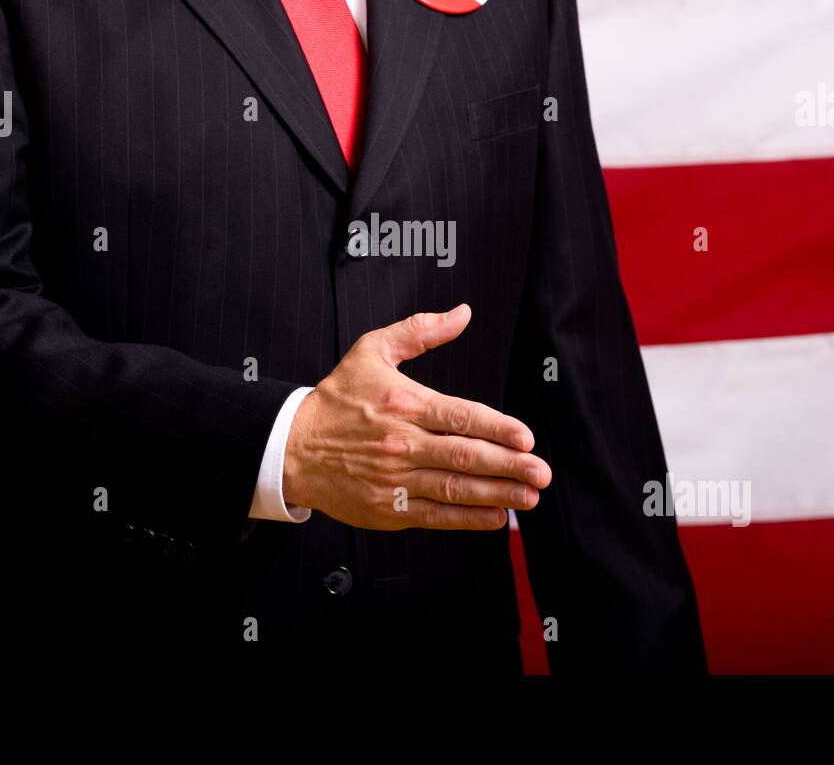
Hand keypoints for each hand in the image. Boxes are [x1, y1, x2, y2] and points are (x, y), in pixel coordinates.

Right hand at [284, 304, 550, 529]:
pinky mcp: (388, 507)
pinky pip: (435, 516)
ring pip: (454, 488)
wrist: (292, 447)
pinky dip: (467, 519)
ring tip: (528, 496)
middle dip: (509, 466)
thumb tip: (461, 314)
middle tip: (540, 471)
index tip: (526, 438)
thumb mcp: (372, 351)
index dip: (497, 428)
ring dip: (497, 494)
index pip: (460, 417)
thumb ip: (419, 330)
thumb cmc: (336, 400)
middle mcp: (401, 443)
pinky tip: (494, 516)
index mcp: (403, 404)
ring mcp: (395, 479)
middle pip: (464, 455)